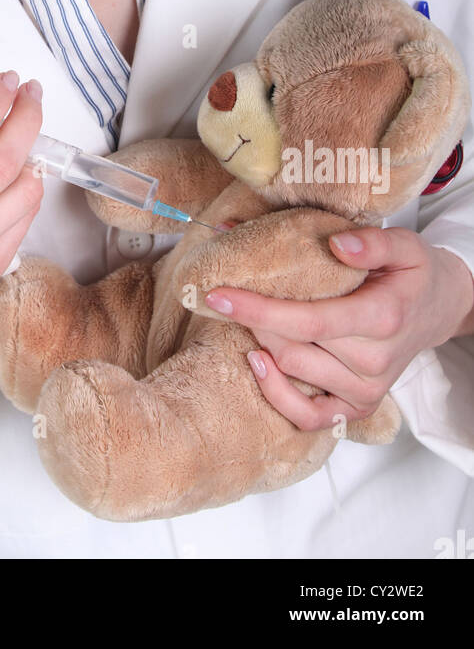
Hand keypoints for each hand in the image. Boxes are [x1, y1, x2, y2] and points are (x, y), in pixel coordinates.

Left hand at [202, 227, 473, 430]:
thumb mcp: (404, 244)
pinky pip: (311, 417)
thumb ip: (372, 241)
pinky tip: (258, 363)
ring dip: (260, 343)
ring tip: (242, 316)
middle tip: (225, 293)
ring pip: (294, 372)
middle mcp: (373, 361)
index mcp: (381, 319)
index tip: (218, 295)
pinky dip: (278, 396)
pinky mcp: (358, 406)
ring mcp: (365, 389)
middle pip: (292, 346)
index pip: (308, 321)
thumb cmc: (414, 273)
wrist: (439, 308)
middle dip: (252, 320)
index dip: (258, 310)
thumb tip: (337, 243)